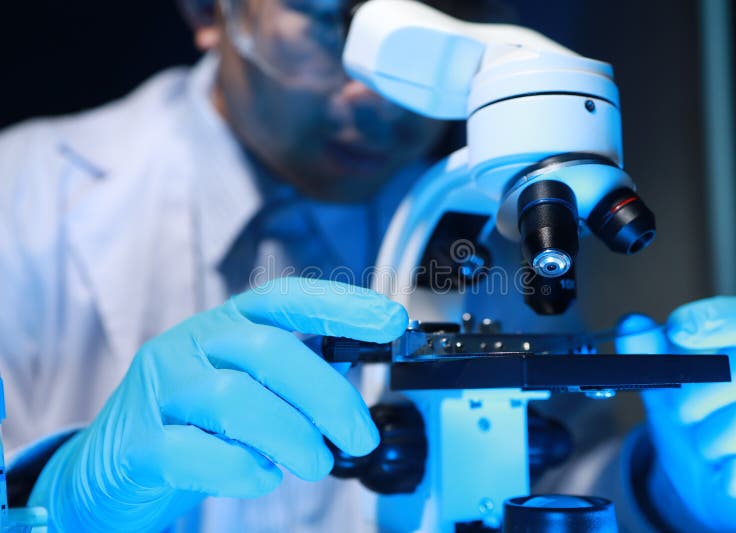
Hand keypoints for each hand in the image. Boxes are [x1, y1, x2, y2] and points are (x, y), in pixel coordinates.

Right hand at [29, 277, 407, 531]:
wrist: (112, 468)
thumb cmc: (194, 423)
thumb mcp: (247, 387)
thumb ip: (294, 375)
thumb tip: (356, 370)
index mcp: (224, 326)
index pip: (285, 298)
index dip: (340, 304)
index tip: (391, 321)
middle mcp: (191, 345)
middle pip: (268, 350)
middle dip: (326, 395)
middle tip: (359, 437)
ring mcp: (159, 391)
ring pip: (233, 398)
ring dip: (290, 435)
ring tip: (316, 464)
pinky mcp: (138, 443)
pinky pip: (191, 451)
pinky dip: (239, 468)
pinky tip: (262, 478)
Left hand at [616, 296, 735, 531]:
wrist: (712, 485)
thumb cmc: (697, 426)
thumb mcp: (665, 385)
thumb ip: (647, 354)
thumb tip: (633, 324)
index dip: (716, 320)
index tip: (678, 331)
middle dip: (693, 398)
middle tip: (684, 418)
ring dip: (709, 441)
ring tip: (709, 449)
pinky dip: (729, 477)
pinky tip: (728, 476)